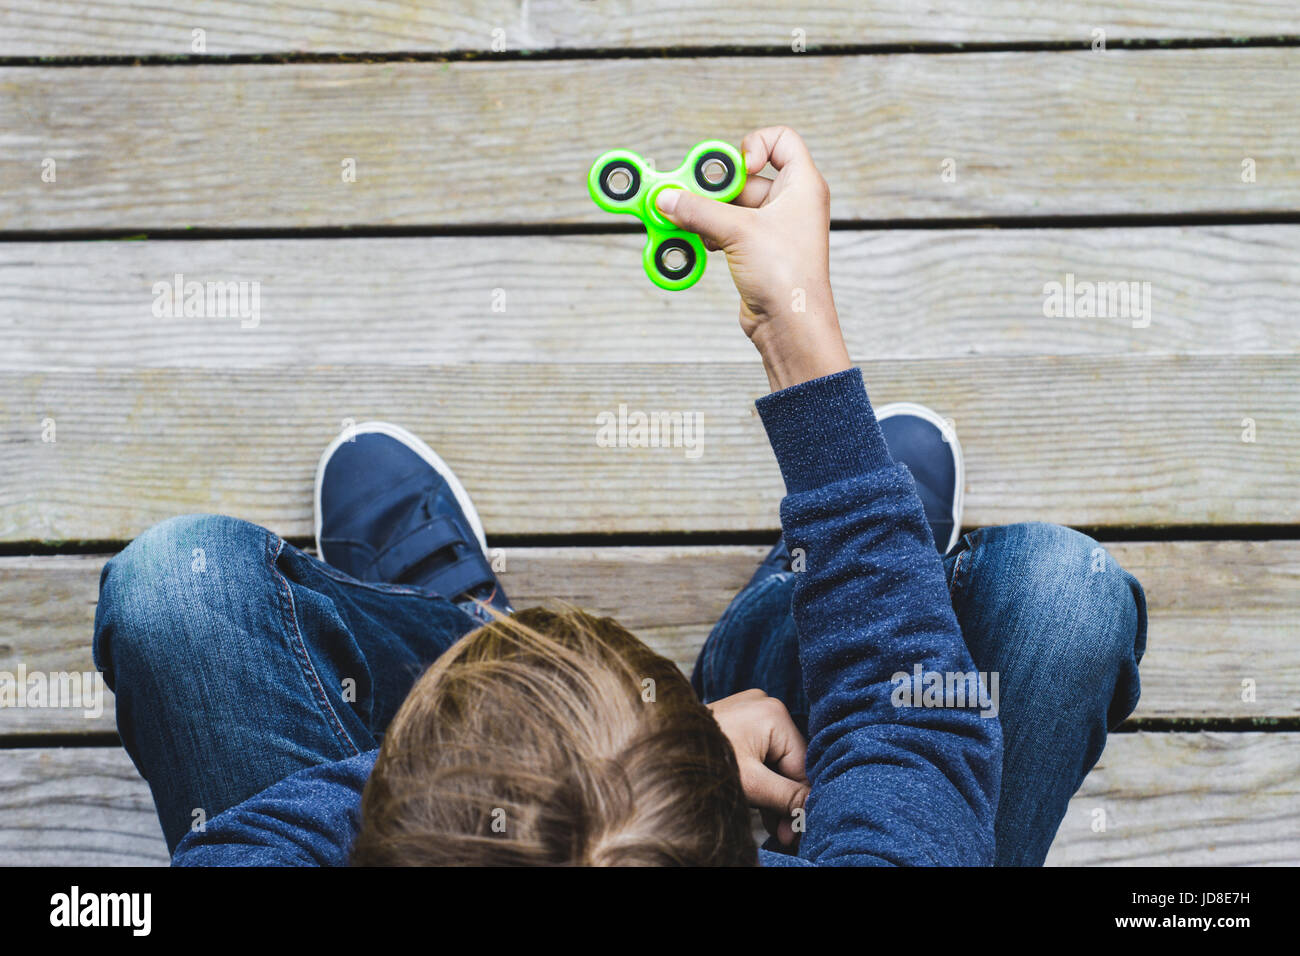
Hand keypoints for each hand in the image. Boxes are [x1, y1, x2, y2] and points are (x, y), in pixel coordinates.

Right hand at [654, 126, 851, 391]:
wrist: (791, 324)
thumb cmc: (787, 276)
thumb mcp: (738, 231)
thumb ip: (699, 210)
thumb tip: (669, 198)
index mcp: (801, 184)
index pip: (781, 140)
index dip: (754, 145)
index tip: (734, 166)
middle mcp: (790, 202)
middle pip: (745, 176)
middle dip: (715, 186)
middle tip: (690, 195)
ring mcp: (773, 228)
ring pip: (733, 205)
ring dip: (708, 211)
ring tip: (686, 220)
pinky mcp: (757, 250)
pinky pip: (728, 229)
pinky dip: (710, 231)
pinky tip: (696, 240)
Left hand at [706, 689, 809, 846]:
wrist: (659, 747)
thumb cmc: (704, 761)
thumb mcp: (751, 784)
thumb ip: (787, 797)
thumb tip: (814, 810)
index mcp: (775, 713)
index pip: (803, 764)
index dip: (801, 799)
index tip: (797, 830)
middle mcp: (767, 706)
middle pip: (789, 762)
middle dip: (786, 800)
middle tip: (784, 834)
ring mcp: (752, 712)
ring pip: (775, 761)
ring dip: (774, 794)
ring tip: (772, 825)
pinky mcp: (741, 722)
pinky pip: (761, 754)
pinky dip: (761, 779)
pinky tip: (761, 805)